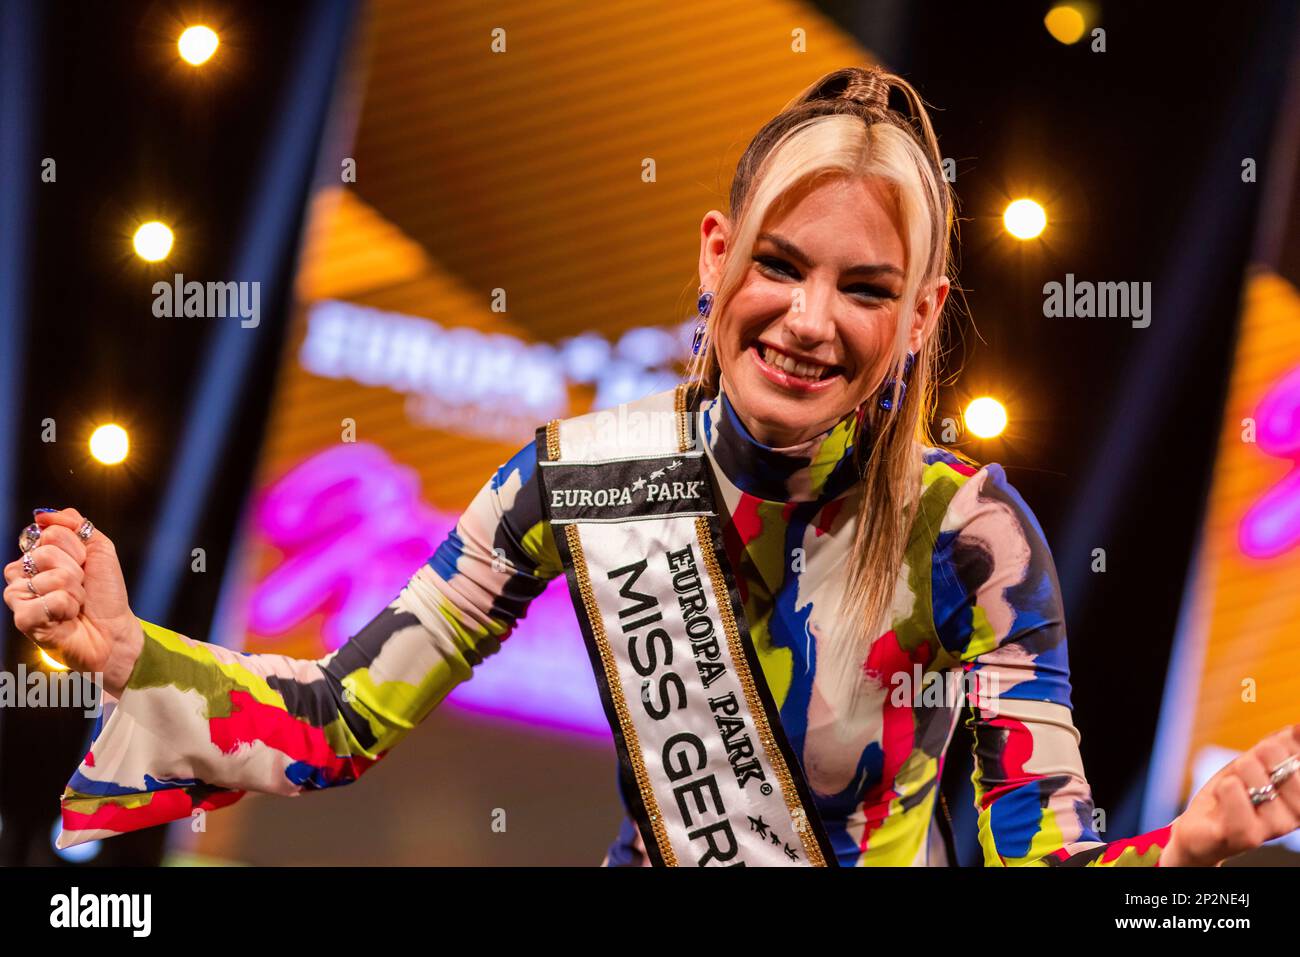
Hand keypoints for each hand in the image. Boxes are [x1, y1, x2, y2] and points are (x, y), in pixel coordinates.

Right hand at [3, 508, 142, 696]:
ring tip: (75, 604)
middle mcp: (24, 573)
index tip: (85, 565)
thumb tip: (43, 513)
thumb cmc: (105, 594)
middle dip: (76, 570)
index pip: (49, 532)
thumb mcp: (99, 550)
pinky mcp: (22, 618)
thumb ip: (75, 525)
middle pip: (47, 552)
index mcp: (39, 555)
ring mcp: (20, 596)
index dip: (77, 548)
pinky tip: (66, 618)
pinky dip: (68, 608)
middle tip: (81, 587)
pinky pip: (49, 600)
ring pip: (50, 576)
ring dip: (74, 591)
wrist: (113, 631)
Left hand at [1163, 724, 1299, 864]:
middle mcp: (1293, 816)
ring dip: (1236, 774)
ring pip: (1253, 771)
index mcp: (1299, 799)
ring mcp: (1272, 828)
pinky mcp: (1246, 835)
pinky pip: (1233, 789)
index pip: (1298, 758)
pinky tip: (1224, 798)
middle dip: (1258, 757)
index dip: (1282, 748)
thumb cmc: (1232, 795)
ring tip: (1233, 790)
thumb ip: (1282, 746)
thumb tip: (1298, 728)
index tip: (1265, 757)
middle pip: (1284, 762)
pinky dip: (1224, 786)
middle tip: (1245, 775)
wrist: (1200, 829)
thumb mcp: (1257, 764)